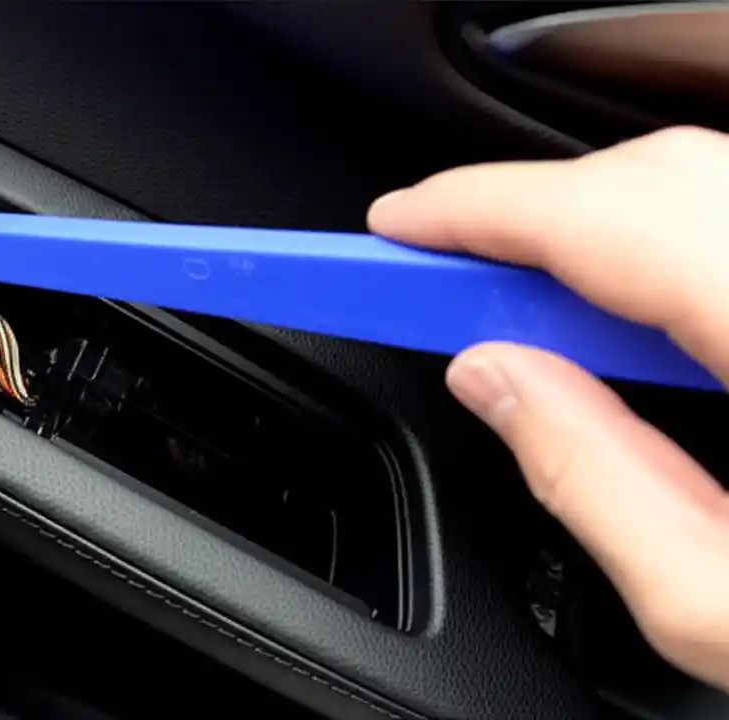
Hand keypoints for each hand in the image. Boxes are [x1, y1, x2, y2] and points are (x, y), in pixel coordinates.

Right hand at [368, 126, 728, 690]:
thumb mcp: (722, 611)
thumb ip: (591, 480)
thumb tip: (493, 377)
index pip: (614, 223)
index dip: (483, 212)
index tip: (397, 230)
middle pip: (662, 181)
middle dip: (527, 215)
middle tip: (437, 277)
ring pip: (715, 183)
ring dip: (598, 226)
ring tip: (528, 306)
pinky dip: (671, 237)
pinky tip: (639, 312)